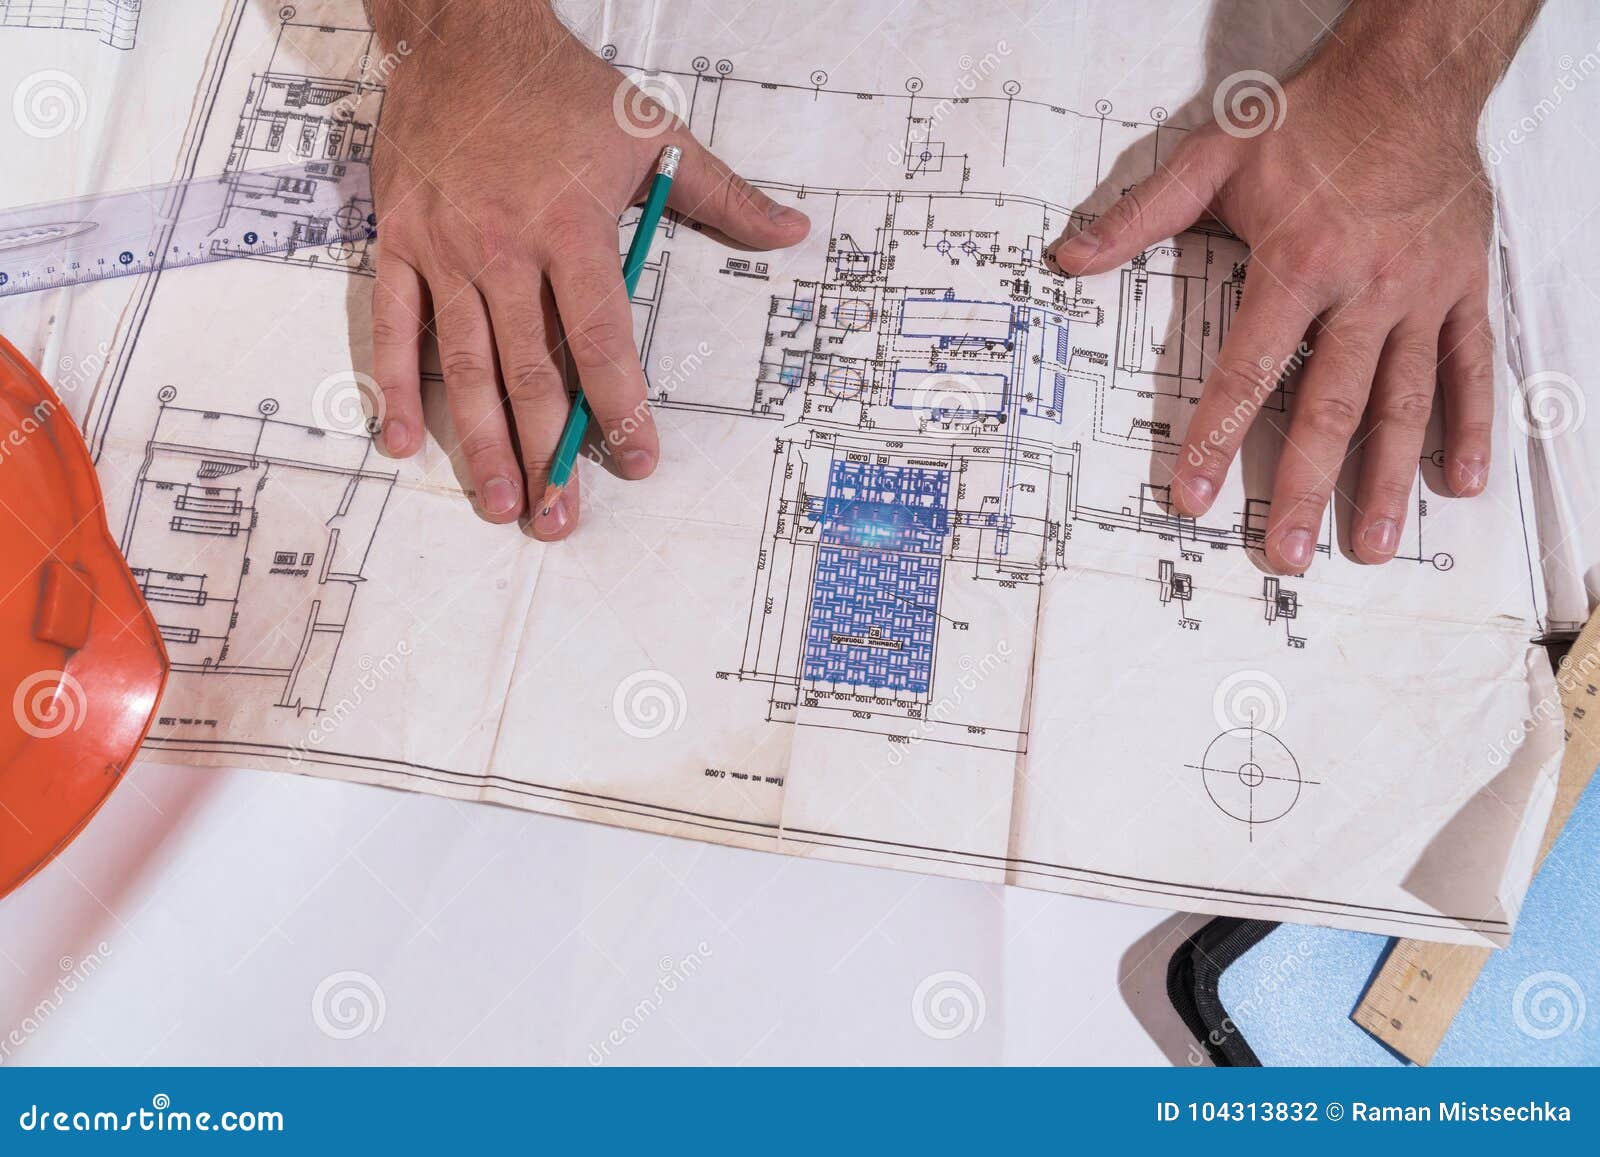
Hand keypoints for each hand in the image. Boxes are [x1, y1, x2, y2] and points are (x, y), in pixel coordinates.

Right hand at [365, 0, 808, 538]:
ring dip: (479, 442)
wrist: (466, 32)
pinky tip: (405, 443)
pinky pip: (392, 325)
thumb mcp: (654, 131)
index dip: (620, 409)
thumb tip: (790, 232)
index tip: (636, 461)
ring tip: (499, 503)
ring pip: (465, 364)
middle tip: (560, 518)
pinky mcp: (398, 241)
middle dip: (548, 452)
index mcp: (572, 227)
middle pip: (531, 371)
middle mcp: (505, 247)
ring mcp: (445, 249)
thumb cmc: (563, 88)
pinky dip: (397, 386)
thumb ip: (722, 195)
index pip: (602, 340)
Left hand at [1048, 0, 1540, 572]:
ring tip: (1370, 543)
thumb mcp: (1211, 156)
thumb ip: (1139, 215)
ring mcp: (1421, 291)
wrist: (1410, 73)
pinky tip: (1457, 482)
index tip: (1191, 496)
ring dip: (1387, 478)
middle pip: (1332, 404)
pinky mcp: (1464, 285)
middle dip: (1304, 486)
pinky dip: (1470, 424)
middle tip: (1284, 554)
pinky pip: (1473, 364)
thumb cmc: (1307, 119)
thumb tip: (1067, 258)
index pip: (1250, 369)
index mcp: (1297, 261)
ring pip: (1406, 400)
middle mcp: (1364, 286)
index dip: (1216, 437)